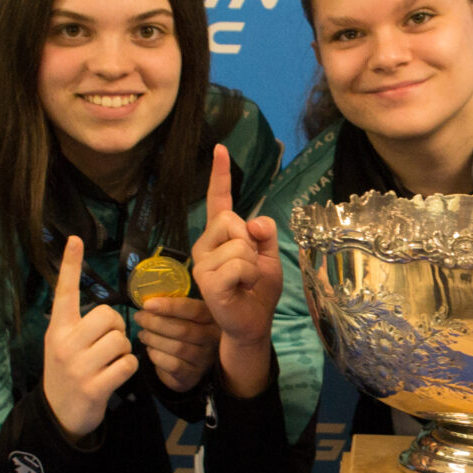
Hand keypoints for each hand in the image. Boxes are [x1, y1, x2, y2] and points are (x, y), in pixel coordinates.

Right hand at [41, 235, 137, 443]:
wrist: (58, 415)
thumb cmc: (68, 374)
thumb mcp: (63, 346)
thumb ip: (80, 327)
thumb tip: (110, 314)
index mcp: (58, 329)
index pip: (64, 292)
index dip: (71, 265)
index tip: (75, 239)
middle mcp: (65, 343)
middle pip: (109, 315)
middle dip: (118, 328)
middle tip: (108, 344)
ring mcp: (78, 366)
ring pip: (121, 340)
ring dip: (124, 352)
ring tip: (109, 363)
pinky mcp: (94, 386)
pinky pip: (128, 364)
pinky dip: (128, 370)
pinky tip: (114, 377)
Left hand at [133, 294, 218, 393]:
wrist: (187, 365)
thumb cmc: (181, 333)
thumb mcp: (182, 316)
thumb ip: (171, 307)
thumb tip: (147, 299)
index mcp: (211, 318)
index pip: (194, 310)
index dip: (170, 306)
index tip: (147, 304)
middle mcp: (213, 338)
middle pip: (183, 329)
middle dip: (155, 322)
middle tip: (139, 318)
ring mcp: (205, 359)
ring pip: (177, 348)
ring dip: (153, 339)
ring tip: (142, 333)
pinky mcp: (193, 375)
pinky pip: (173, 365)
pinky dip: (156, 356)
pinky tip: (150, 349)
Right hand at [191, 143, 283, 397]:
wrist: (253, 323)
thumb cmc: (258, 291)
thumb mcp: (269, 257)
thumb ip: (265, 234)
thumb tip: (255, 221)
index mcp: (221, 236)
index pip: (219, 200)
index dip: (220, 174)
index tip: (220, 148)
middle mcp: (205, 245)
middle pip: (232, 219)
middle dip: (251, 241)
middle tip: (250, 266)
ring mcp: (202, 263)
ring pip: (239, 243)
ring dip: (253, 263)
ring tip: (246, 281)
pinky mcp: (206, 280)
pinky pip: (239, 264)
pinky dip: (249, 276)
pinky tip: (242, 288)